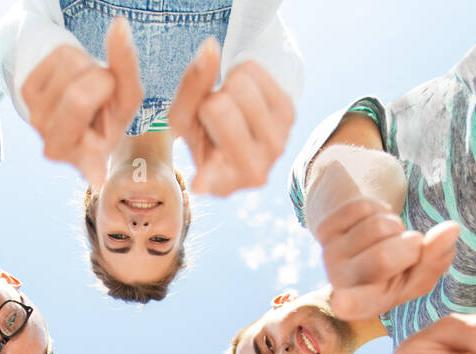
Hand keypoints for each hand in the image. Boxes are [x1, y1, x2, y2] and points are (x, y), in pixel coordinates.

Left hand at [21, 19, 141, 185]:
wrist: (75, 95)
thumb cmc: (106, 106)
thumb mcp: (126, 97)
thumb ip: (127, 66)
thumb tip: (119, 27)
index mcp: (88, 159)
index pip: (92, 165)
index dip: (94, 170)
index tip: (98, 180)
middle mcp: (58, 149)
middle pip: (81, 98)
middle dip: (102, 79)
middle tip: (103, 91)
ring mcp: (38, 121)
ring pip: (70, 70)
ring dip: (87, 66)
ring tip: (86, 85)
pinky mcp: (26, 94)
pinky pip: (58, 58)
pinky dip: (71, 58)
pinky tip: (70, 78)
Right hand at [169, 41, 294, 196]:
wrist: (243, 125)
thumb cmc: (208, 131)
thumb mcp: (186, 118)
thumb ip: (190, 87)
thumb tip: (210, 48)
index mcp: (218, 183)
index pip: (209, 179)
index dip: (205, 179)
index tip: (200, 184)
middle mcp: (251, 173)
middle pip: (218, 108)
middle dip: (210, 100)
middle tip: (216, 118)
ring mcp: (276, 146)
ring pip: (240, 87)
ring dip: (229, 85)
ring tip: (232, 107)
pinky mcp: (290, 116)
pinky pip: (255, 73)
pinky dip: (245, 75)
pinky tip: (248, 99)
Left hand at [310, 174, 458, 318]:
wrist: (364, 238)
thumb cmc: (398, 265)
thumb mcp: (420, 272)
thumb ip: (438, 259)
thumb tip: (451, 230)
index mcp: (366, 304)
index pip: (357, 304)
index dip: (351, 302)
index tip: (342, 301)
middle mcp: (341, 284)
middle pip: (383, 257)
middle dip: (411, 244)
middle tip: (410, 247)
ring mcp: (330, 254)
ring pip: (378, 227)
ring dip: (395, 225)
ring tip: (390, 237)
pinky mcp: (324, 228)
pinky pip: (364, 207)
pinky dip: (380, 208)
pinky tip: (374, 222)